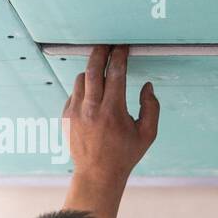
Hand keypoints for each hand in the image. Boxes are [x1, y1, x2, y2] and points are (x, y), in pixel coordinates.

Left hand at [62, 45, 158, 180]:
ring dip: (92, 72)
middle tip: (106, 44)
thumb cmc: (125, 154)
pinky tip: (94, 95)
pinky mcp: (66, 116)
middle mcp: (92, 109)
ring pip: (81, 79)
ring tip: (101, 70)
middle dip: (100, 53)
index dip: (120, 56)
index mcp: (113, 112)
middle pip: (93, 70)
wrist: (97, 173)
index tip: (123, 47)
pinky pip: (74, 92)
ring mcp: (76, 112)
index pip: (116, 74)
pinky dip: (85, 89)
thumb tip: (147, 86)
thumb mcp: (147, 134)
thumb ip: (151, 108)